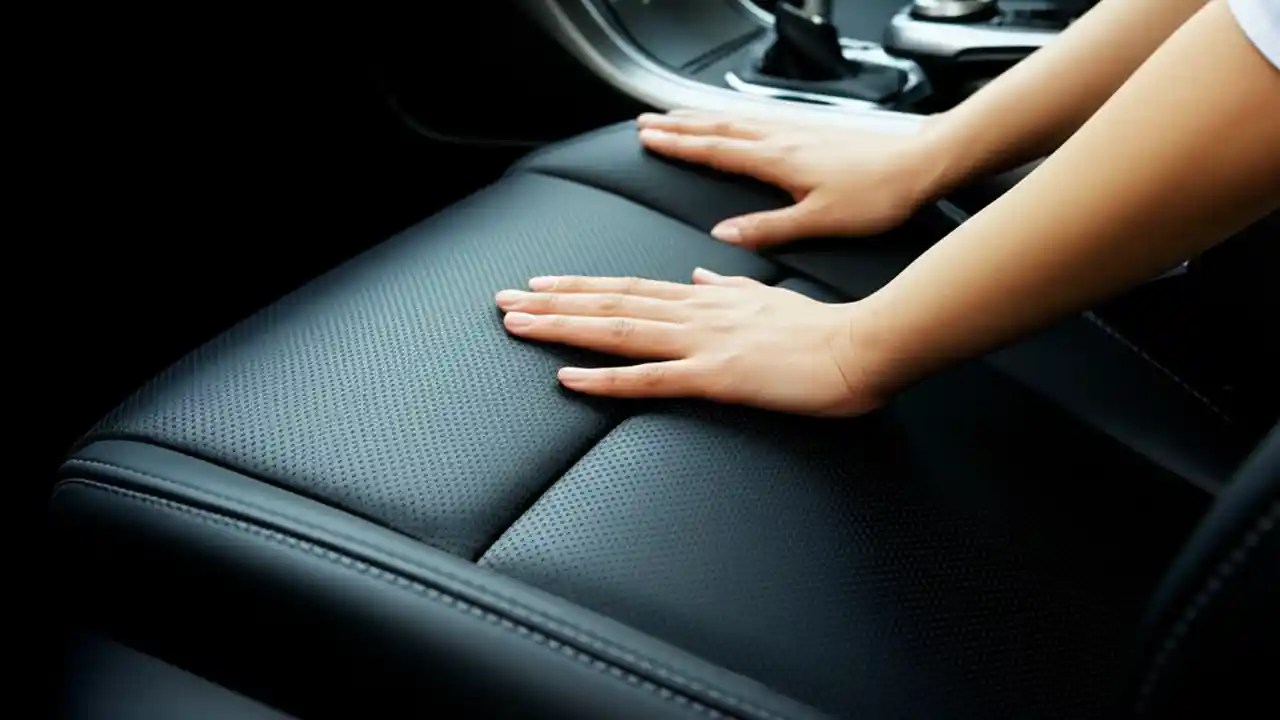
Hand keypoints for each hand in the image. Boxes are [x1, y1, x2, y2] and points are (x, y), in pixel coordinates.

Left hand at [495, 268, 890, 416]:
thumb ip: (730, 287)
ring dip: (563, 328)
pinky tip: (569, 380)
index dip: (581, 286)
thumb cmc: (824, 330)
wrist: (863, 346)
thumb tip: (701, 275)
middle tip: (503, 301)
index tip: (541, 283)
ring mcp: (703, 342)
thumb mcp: (770, 299)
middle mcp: (696, 312)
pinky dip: (605, 380)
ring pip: (618, 331)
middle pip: (610, 304)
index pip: (630, 287)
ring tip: (518, 325)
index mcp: (708, 297)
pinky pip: (650, 379)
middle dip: (552, 302)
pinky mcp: (716, 376)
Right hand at [637, 109, 945, 247]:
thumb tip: (725, 235)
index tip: (647, 140)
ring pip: (737, 120)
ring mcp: (797, 131)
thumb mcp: (818, 221)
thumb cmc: (877, 195)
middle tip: (647, 123)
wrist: (921, 165)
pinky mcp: (813, 131)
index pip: (714, 151)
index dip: (678, 146)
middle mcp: (783, 139)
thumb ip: (767, 229)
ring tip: (677, 117)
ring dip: (702, 118)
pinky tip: (735, 121)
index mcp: (778, 160)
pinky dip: (734, 118)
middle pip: (718, 128)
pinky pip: (759, 120)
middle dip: (679, 126)